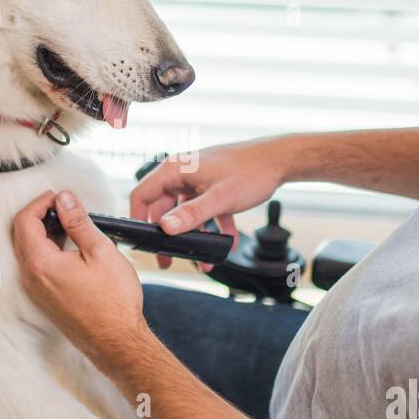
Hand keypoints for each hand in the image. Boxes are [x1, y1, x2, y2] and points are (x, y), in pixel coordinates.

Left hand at [12, 189, 152, 377]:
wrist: (118, 342)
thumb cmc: (114, 302)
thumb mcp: (100, 252)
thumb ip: (78, 222)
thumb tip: (65, 200)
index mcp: (40, 263)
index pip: (24, 221)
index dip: (39, 203)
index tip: (59, 198)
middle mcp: (31, 278)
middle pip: (20, 234)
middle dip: (39, 215)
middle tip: (64, 207)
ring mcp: (36, 291)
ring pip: (28, 251)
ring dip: (43, 233)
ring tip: (71, 225)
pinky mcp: (45, 299)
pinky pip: (36, 267)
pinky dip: (47, 250)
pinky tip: (70, 248)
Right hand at [129, 138, 289, 268]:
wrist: (280, 159)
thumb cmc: (251, 171)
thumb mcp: (219, 198)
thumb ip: (191, 214)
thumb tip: (165, 228)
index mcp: (176, 169)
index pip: (142, 194)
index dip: (137, 218)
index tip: (142, 242)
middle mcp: (183, 172)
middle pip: (163, 207)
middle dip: (168, 234)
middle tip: (169, 258)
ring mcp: (198, 179)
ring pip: (186, 211)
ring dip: (193, 234)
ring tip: (200, 257)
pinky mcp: (212, 186)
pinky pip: (205, 210)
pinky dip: (212, 227)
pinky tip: (224, 244)